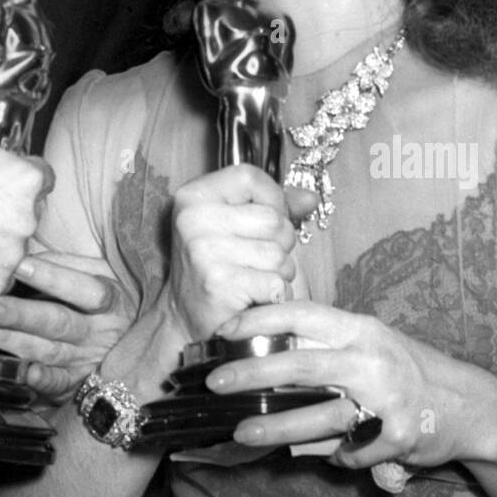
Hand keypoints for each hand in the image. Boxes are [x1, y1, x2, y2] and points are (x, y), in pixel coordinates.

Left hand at [0, 252, 133, 402]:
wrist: (133, 343)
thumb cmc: (105, 300)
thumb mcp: (99, 274)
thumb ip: (65, 264)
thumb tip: (25, 256)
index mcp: (108, 299)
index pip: (82, 288)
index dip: (51, 277)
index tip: (18, 265)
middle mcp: (99, 331)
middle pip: (58, 322)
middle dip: (18, 315)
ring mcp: (88, 361)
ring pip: (47, 351)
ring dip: (9, 342)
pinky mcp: (78, 385)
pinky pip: (60, 385)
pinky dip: (43, 381)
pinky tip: (24, 373)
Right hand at [165, 164, 304, 343]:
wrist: (185, 320)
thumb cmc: (216, 269)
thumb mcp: (234, 225)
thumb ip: (273, 207)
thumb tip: (311, 198)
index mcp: (193, 196)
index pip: (249, 176)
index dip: (272, 197)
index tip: (267, 219)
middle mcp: (193, 218)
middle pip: (272, 219)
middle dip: (280, 243)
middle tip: (257, 259)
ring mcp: (203, 250)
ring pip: (278, 254)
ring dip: (279, 272)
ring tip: (255, 279)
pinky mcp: (218, 283)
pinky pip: (275, 283)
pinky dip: (275, 295)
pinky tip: (255, 298)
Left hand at [207, 300, 496, 468]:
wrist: (470, 403)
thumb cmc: (406, 368)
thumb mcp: (368, 343)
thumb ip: (325, 346)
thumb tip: (268, 352)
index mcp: (359, 328)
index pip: (301, 314)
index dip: (259, 319)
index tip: (225, 331)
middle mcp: (371, 358)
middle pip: (302, 365)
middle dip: (253, 373)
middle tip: (216, 383)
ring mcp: (387, 398)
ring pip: (320, 416)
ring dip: (277, 427)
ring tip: (243, 433)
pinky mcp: (400, 436)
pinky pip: (352, 452)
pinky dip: (334, 457)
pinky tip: (320, 457)